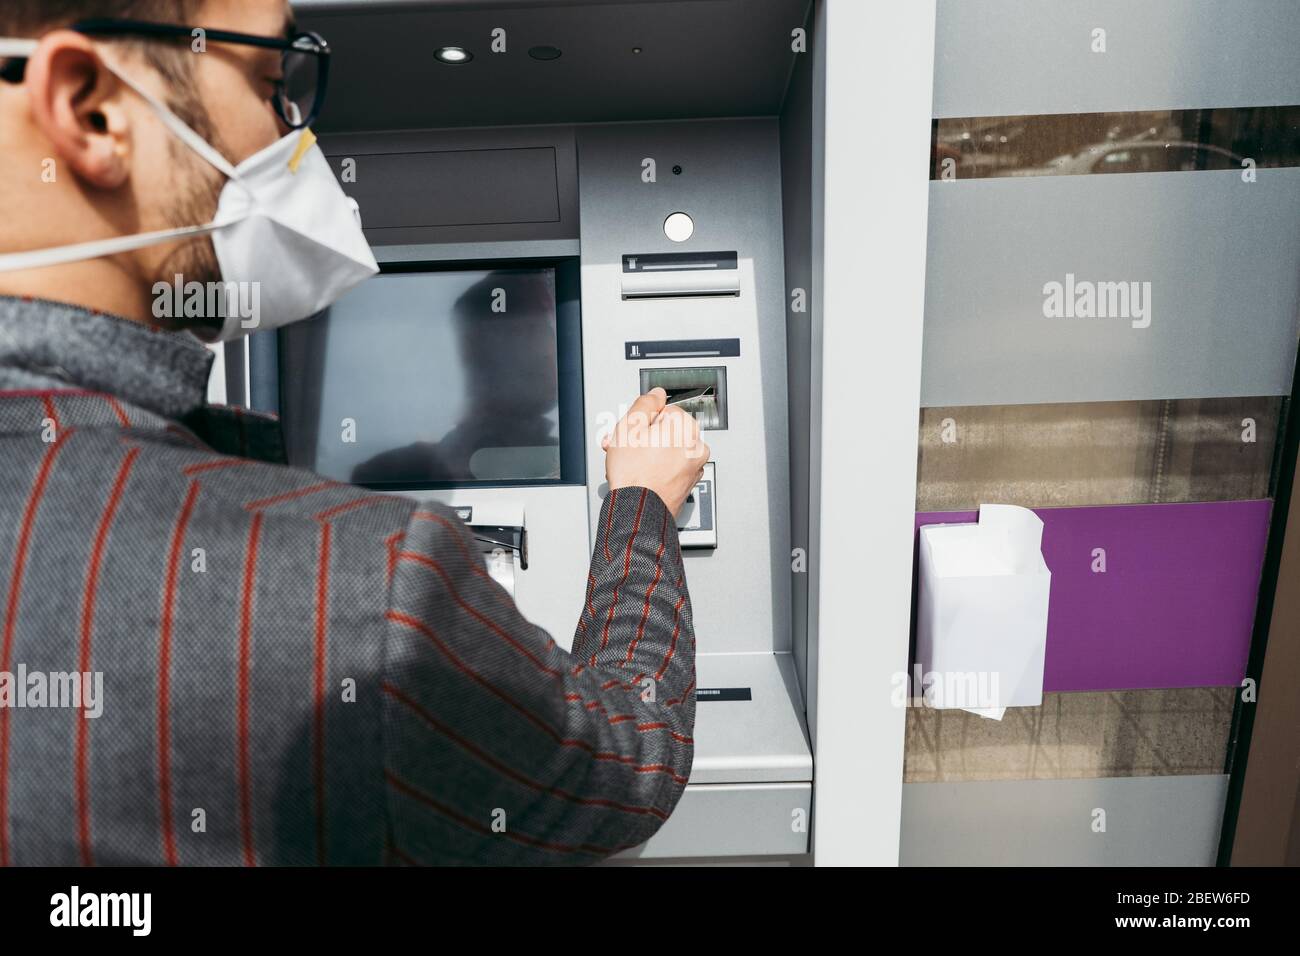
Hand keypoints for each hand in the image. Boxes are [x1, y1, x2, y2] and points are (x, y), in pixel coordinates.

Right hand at [602, 388, 709, 514]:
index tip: (631, 430)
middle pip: (665, 432)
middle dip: (642, 437)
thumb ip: (645, 403)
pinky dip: (656, 468)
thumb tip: (656, 394)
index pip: (663, 411)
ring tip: (629, 463)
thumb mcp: (630, 426)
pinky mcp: (687, 484)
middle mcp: (696, 447)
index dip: (642, 421)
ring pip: (667, 451)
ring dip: (647, 453)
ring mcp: (694, 468)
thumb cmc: (634, 473)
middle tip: (624, 446)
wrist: (638, 510)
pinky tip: (640, 474)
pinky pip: (670, 468)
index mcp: (686, 427)